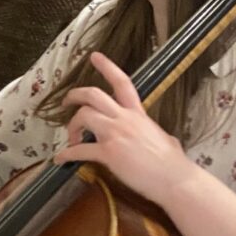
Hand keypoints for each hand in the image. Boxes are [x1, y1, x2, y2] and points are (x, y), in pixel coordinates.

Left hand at [54, 52, 193, 207]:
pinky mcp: (108, 154)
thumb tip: (158, 137)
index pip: (122, 83)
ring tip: (72, 138)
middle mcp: (125, 119)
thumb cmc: (173, 163)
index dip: (107, 67)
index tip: (94, 57)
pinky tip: (60, 159)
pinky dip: (66, 154)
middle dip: (75, 95)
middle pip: (93, 95)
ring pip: (84, 116)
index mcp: (138, 114)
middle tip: (66, 102)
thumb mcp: (165, 138)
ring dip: (72, 126)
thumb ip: (153, 132)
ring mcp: (115, 135)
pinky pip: (80, 150)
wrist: (175, 179)